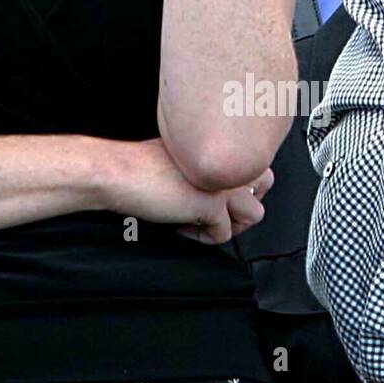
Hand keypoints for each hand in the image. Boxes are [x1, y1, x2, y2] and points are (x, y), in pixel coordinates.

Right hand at [104, 138, 272, 243]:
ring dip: (228, 225)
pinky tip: (180, 226)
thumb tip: (219, 190)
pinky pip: (223, 234)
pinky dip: (202, 238)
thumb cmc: (138, 166)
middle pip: (266, 184)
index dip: (238, 186)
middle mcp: (226, 160)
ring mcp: (222, 181)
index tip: (215, 196)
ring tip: (200, 221)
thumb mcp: (181, 156)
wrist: (117, 173)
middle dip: (244, 202)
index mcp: (218, 144)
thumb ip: (205, 165)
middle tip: (215, 209)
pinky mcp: (212, 204)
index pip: (255, 164)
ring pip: (254, 214)